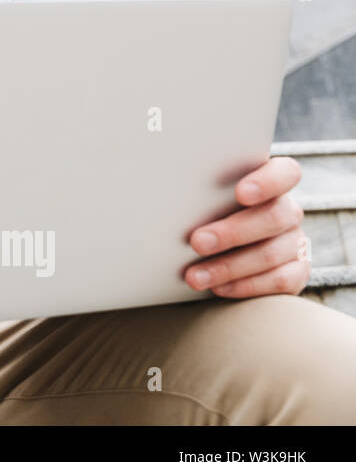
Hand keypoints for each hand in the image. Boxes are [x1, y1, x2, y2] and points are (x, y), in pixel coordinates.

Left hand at [184, 156, 309, 297]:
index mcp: (271, 182)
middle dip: (232, 232)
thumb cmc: (204, 212)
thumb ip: (200, 192)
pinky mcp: (297, 271)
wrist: (218, 250)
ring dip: (228, 267)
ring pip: (271, 253)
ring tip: (194, 276)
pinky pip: (279, 281)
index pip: (285, 173)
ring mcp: (295, 241)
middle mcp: (287, 210)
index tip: (240, 193)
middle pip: (273, 217)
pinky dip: (245, 286)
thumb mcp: (203, 199)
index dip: (267, 182)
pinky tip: (218, 288)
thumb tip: (165, 191)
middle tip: (197, 242)